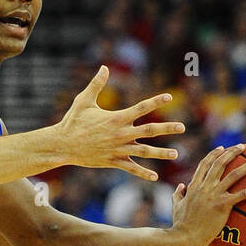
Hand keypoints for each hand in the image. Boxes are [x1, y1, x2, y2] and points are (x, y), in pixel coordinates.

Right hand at [49, 66, 184, 179]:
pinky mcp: (112, 161)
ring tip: (175, 153)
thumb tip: (104, 67)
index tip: (169, 97)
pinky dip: (142, 173)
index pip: (141, 107)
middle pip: (149, 130)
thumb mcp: (83, 101)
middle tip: (182, 127)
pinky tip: (155, 177)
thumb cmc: (72, 122)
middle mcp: (120, 134)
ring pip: (144, 152)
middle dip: (167, 128)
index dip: (156, 101)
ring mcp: (117, 149)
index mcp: (116, 118)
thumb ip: (96, 84)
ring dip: (161, 153)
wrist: (62, 145)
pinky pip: (130, 168)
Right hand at [173, 147, 245, 245]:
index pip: (204, 165)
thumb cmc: (180, 225)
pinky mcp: (223, 205)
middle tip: (243, 147)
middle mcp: (205, 187)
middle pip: (220, 164)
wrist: (184, 237)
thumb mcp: (177, 207)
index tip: (222, 148)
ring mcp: (214, 195)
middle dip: (233, 152)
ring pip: (234, 174)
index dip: (214, 155)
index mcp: (194, 186)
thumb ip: (178, 194)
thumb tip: (180, 186)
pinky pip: (243, 194)